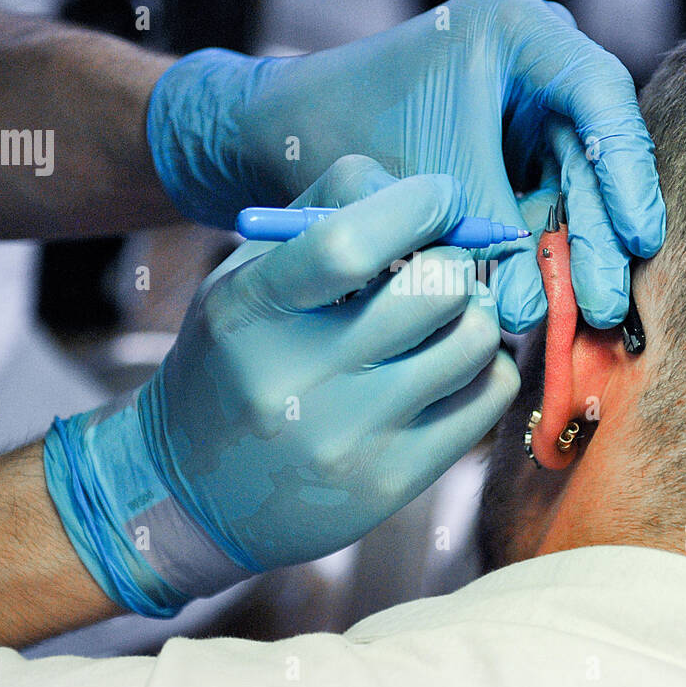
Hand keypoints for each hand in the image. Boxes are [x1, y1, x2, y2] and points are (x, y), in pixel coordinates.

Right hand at [44, 156, 519, 615]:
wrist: (197, 491)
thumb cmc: (237, 359)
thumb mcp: (247, 275)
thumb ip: (326, 213)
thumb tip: (428, 195)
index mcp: (250, 312)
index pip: (347, 244)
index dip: (416, 205)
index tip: (440, 196)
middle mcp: (297, 379)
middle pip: (434, 288)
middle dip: (455, 259)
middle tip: (443, 265)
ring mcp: (349, 438)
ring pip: (474, 340)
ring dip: (476, 312)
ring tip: (446, 317)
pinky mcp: (393, 482)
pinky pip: (488, 396)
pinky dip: (485, 365)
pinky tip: (449, 366)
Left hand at [147, 0, 665, 331]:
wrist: (279, 137)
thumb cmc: (344, 137)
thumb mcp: (426, 184)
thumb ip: (488, 243)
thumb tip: (529, 315)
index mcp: (513, 27)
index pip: (599, 95)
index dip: (625, 170)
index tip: (640, 235)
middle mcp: (533, 57)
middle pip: (591, 149)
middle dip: (599, 230)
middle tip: (607, 300)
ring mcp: (527, 101)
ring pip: (573, 183)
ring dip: (578, 250)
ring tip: (588, 313)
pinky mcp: (513, 147)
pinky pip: (545, 199)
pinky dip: (547, 247)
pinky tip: (559, 298)